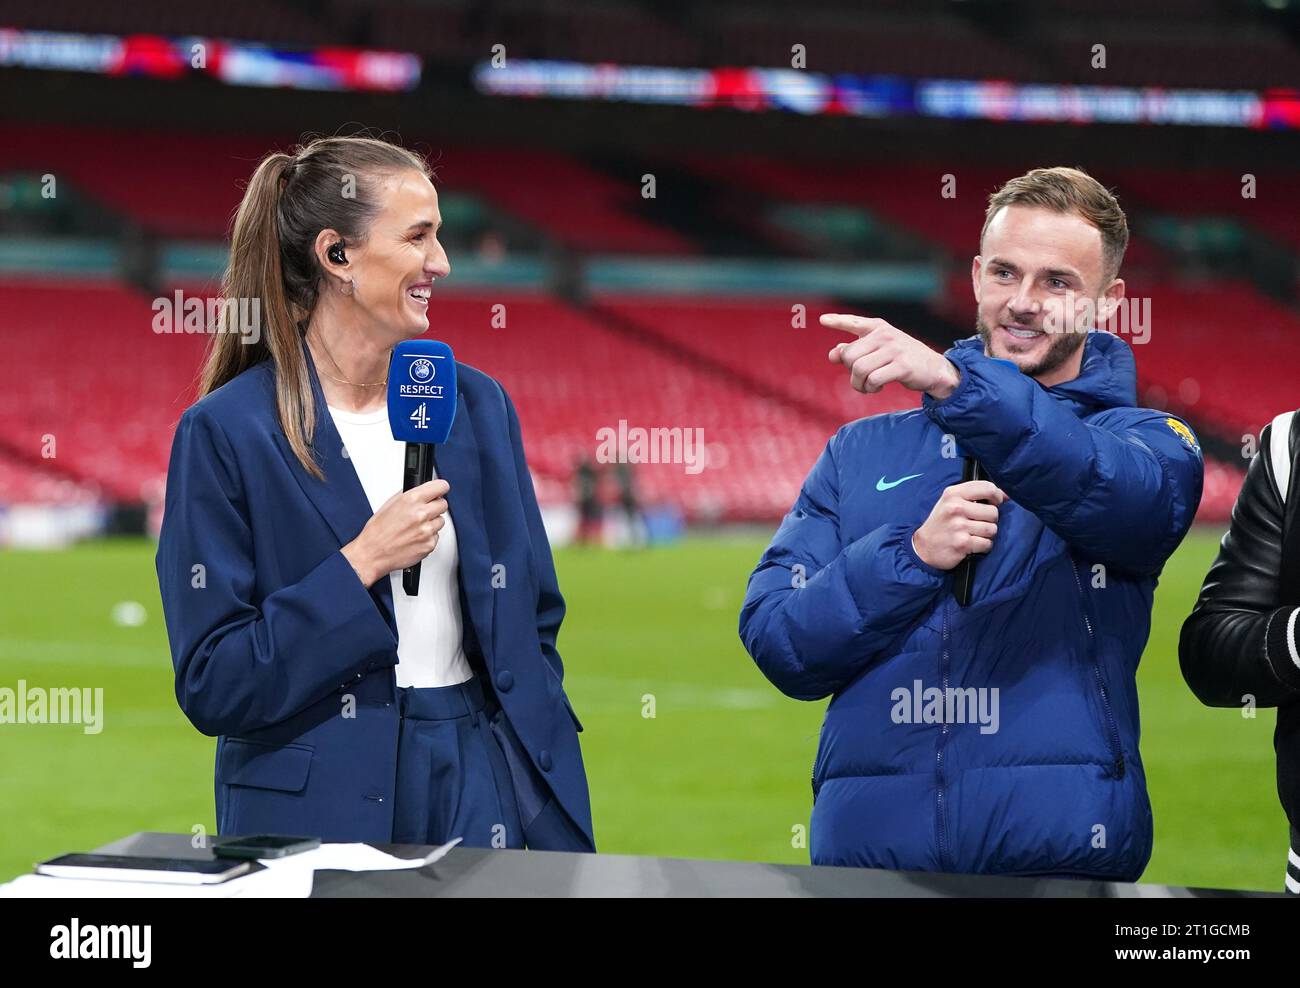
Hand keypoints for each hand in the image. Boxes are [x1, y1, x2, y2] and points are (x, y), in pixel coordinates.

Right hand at [342, 479, 450, 586]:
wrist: (372, 553)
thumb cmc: (377, 531)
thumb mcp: (390, 504)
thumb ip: (409, 495)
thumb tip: (423, 489)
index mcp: (411, 500)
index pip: (441, 486)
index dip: (440, 489)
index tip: (439, 491)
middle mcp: (421, 514)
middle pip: (443, 504)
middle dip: (435, 506)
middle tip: (424, 511)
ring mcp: (427, 530)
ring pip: (441, 521)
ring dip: (432, 523)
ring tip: (415, 527)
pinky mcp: (429, 544)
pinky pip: (436, 536)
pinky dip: (428, 537)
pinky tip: (415, 537)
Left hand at [823, 313, 960, 399]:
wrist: (935, 369)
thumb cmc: (902, 359)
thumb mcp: (879, 351)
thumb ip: (856, 351)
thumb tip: (833, 354)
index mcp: (878, 328)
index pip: (854, 323)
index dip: (838, 322)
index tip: (822, 320)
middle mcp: (885, 335)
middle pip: (849, 355)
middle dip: (850, 372)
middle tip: (860, 380)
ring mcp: (894, 349)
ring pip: (859, 369)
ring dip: (859, 384)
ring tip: (868, 386)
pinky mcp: (902, 365)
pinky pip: (873, 379)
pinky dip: (870, 388)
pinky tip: (878, 387)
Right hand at [911, 481, 1006, 570]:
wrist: (924, 546)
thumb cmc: (942, 522)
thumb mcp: (951, 501)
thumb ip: (976, 495)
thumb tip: (1006, 495)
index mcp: (953, 494)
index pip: (988, 488)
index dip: (996, 496)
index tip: (993, 502)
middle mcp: (956, 508)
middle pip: (993, 512)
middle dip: (990, 520)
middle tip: (977, 523)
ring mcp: (959, 526)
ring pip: (992, 529)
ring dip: (986, 534)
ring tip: (974, 534)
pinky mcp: (962, 543)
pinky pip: (987, 544)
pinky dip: (983, 546)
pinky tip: (972, 544)